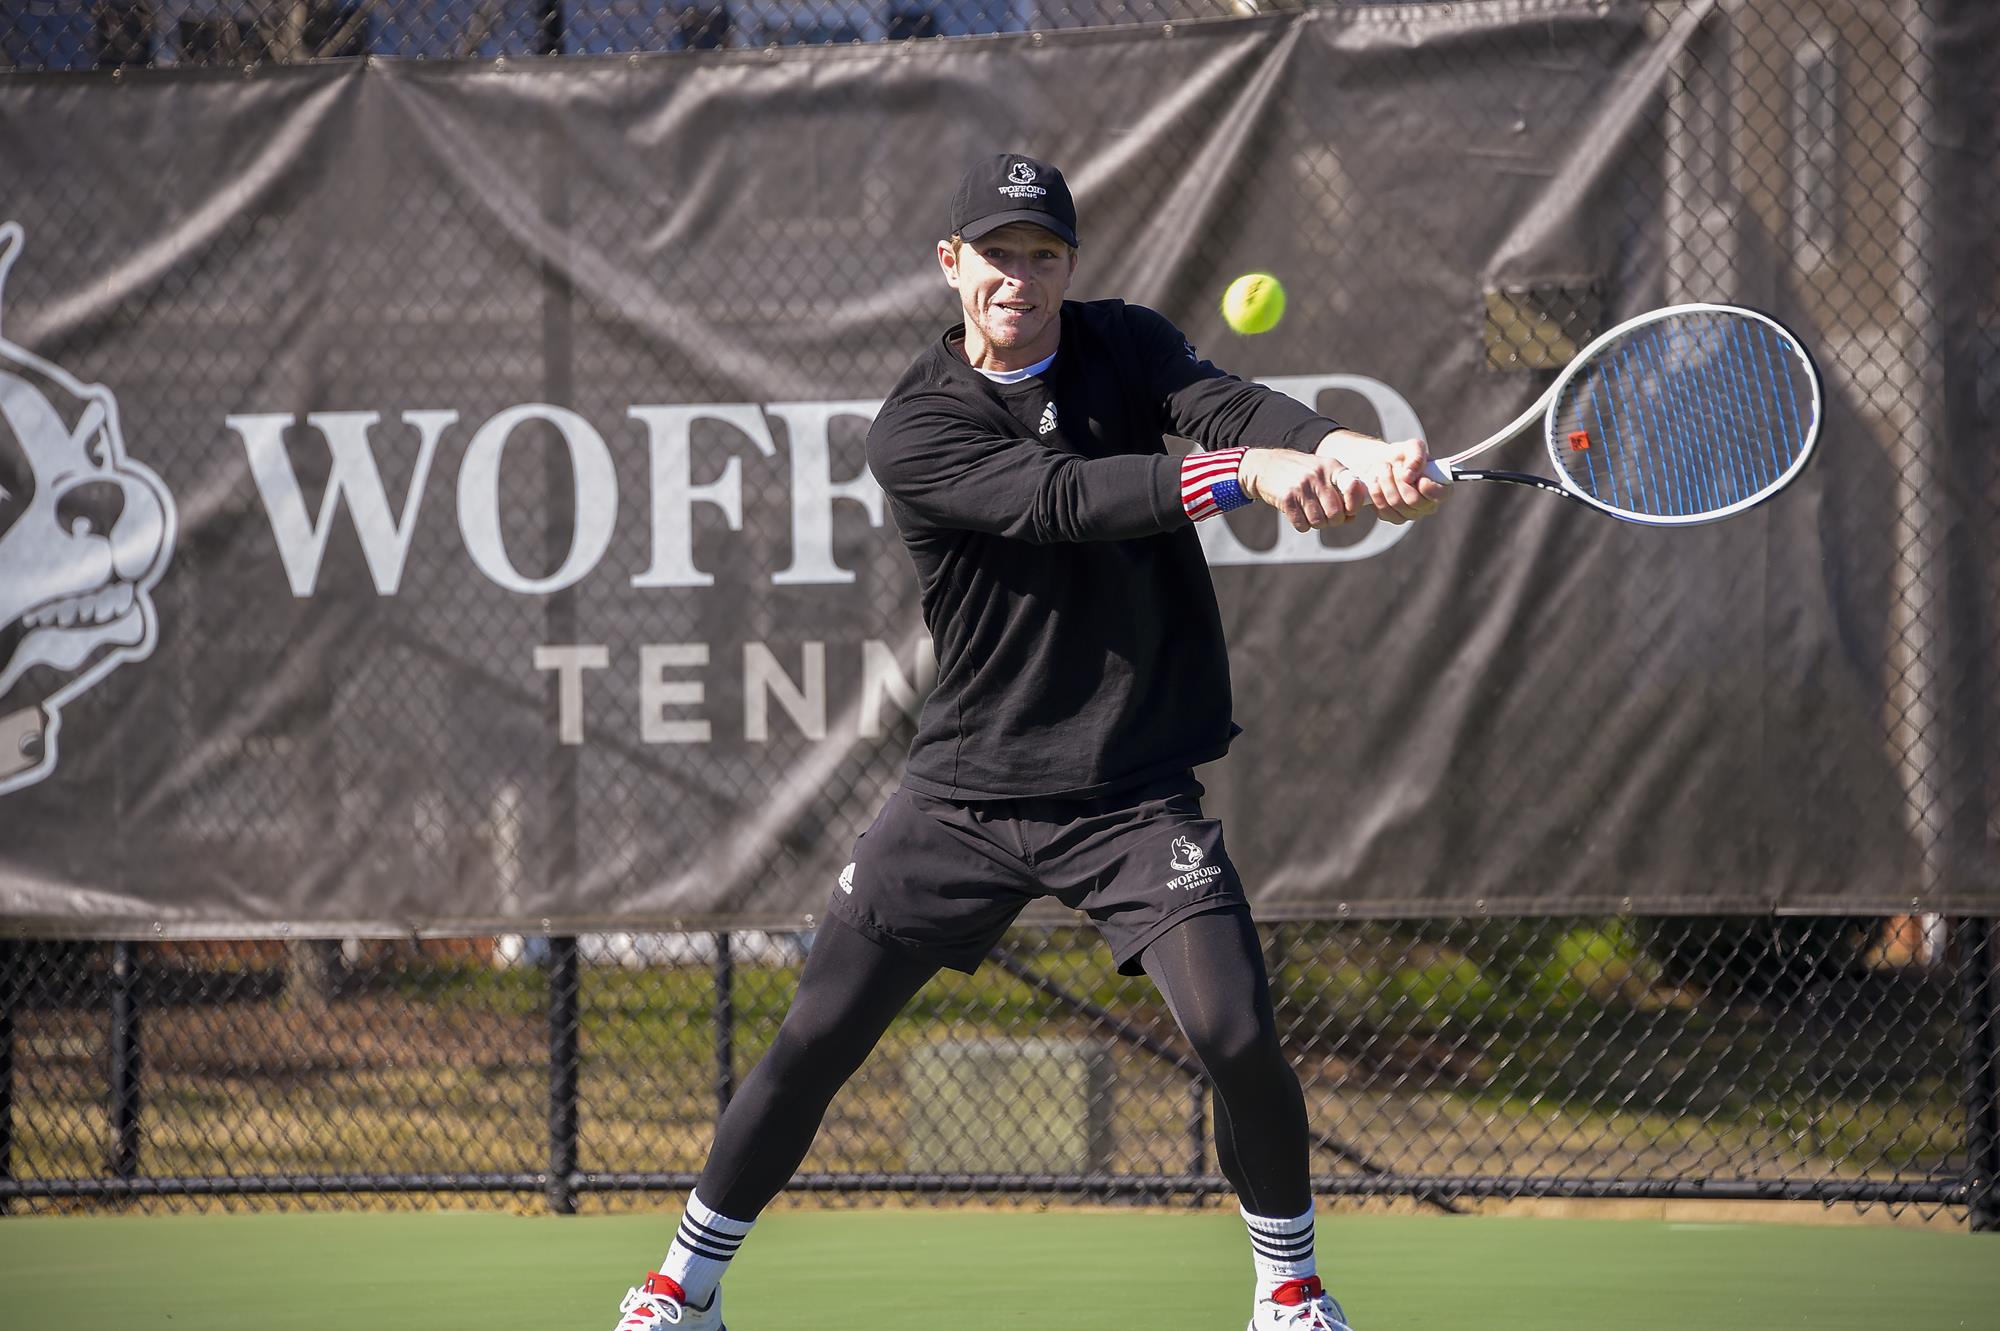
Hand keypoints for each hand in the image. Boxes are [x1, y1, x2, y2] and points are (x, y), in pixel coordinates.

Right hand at [1236, 448, 1357, 531]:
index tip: (1349, 510)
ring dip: (1316, 524)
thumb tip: (1351, 517)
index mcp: (1331, 466)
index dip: (1354, 503)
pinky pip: (1302, 525)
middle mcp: (1317, 476)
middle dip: (1333, 521)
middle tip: (1326, 516)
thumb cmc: (1299, 472)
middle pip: (1336, 513)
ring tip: (1310, 514)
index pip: (1353, 487)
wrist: (1265, 465)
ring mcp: (1301, 487)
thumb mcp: (1321, 471)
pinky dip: (1302, 525)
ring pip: (1319, 521)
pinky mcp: (1287, 499)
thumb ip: (1340, 491)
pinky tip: (1298, 514)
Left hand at [1314, 430, 1445, 524]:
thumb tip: (1409, 475)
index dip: (1428, 486)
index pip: (1441, 494)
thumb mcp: (1412, 447)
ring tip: (1381, 468)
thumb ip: (1416, 456)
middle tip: (1390, 465)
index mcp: (1440, 488)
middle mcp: (1427, 505)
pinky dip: (1376, 492)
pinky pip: (1383, 510)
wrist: (1384, 463)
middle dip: (1398, 479)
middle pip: (1413, 500)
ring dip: (1385, 483)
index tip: (1416, 474)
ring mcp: (1410, 514)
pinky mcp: (1392, 517)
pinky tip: (1375, 481)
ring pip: (1396, 503)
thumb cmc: (1403, 456)